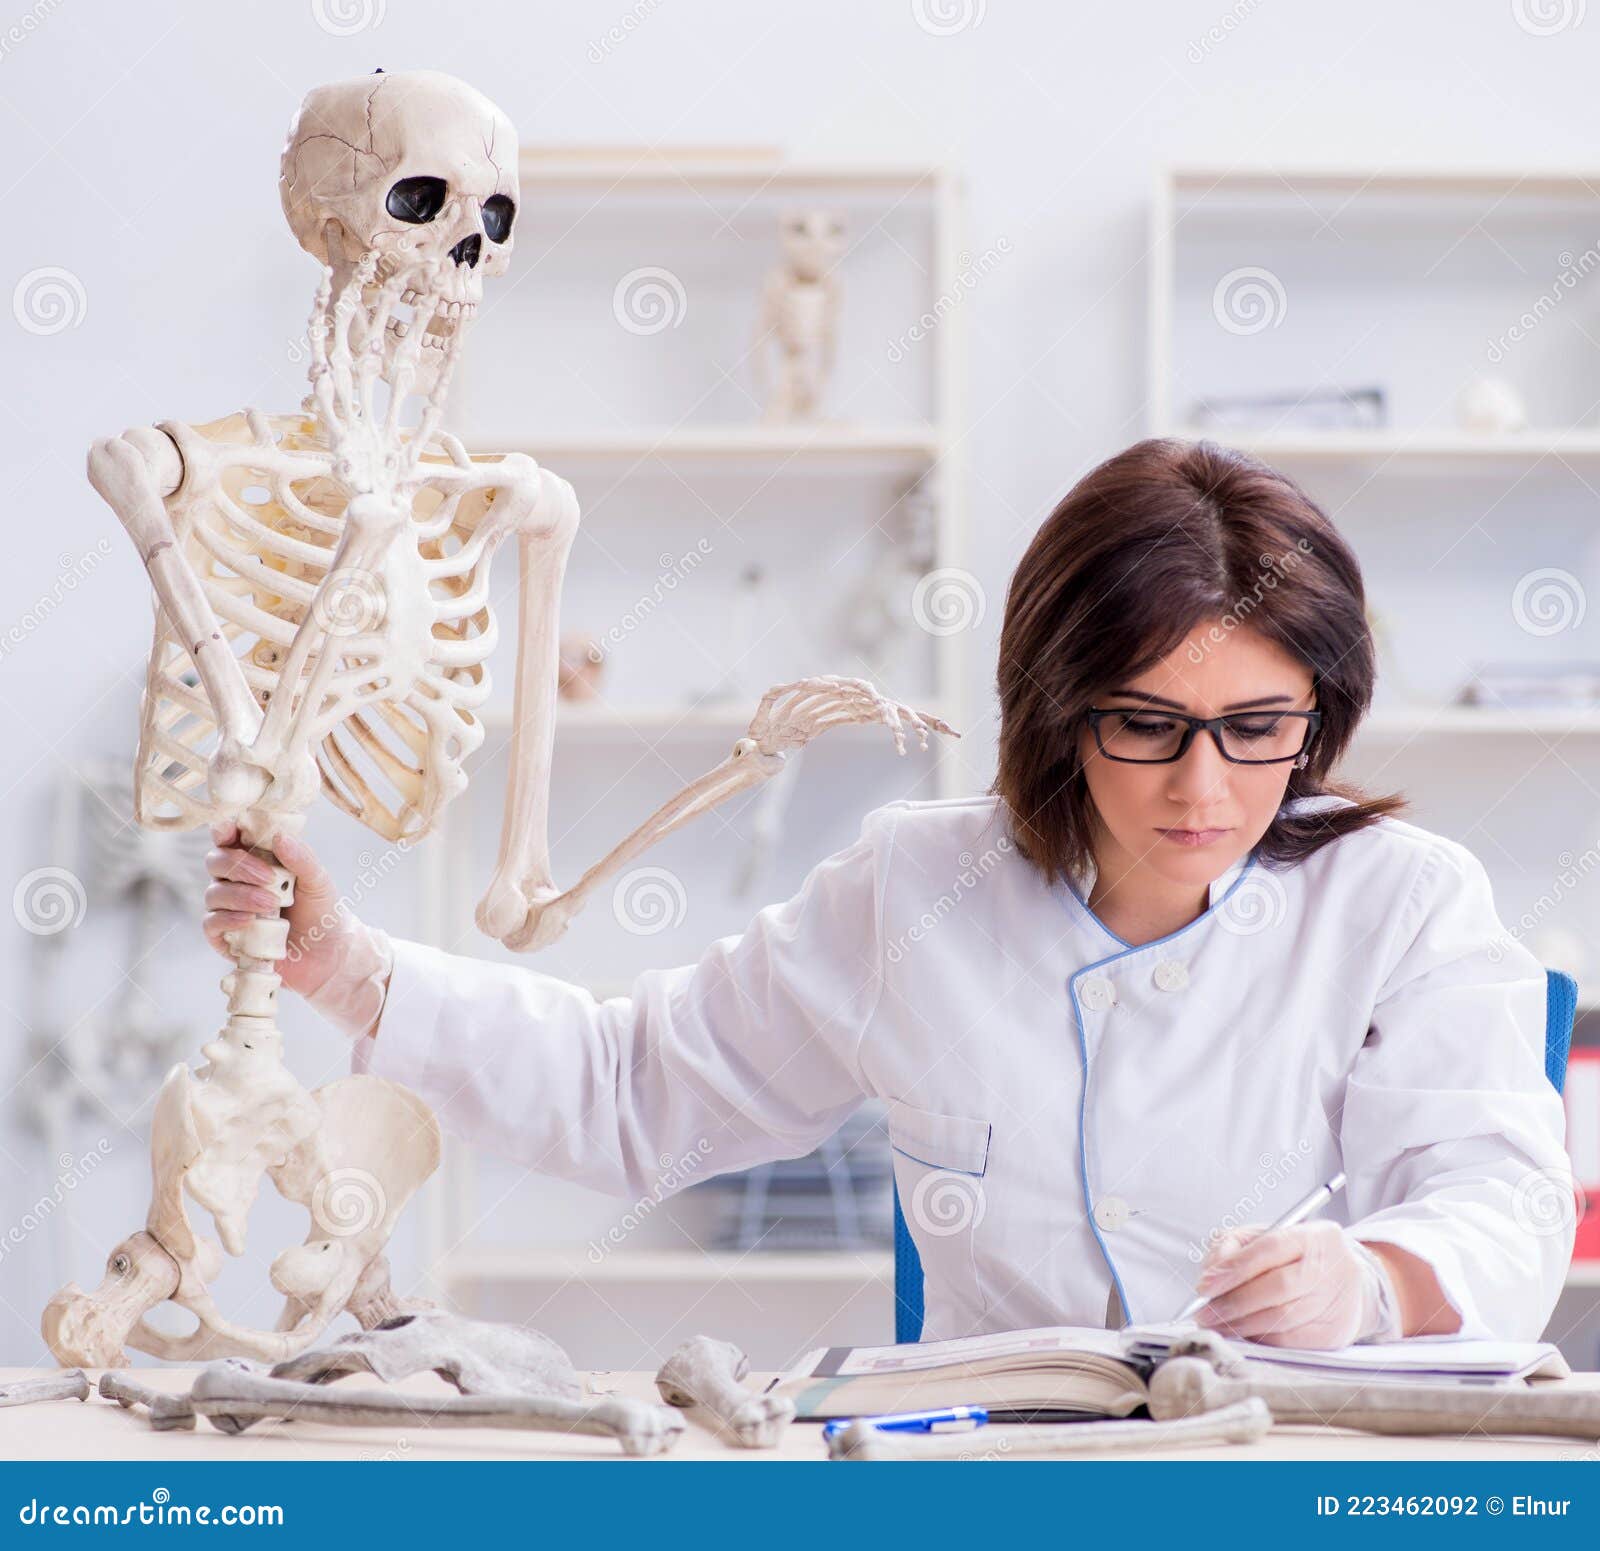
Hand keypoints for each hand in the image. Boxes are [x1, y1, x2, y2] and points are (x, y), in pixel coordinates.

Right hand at [203, 822, 392, 1039]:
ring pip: (214, 893)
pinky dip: (228, 918)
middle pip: (215, 862)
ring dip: (241, 895)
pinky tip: (249, 920)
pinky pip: (211, 924)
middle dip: (238, 865)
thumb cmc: (322, 912)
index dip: (224, 829)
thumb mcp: (318, 880)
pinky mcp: (227, 938)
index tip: (230, 828)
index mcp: (256, 861)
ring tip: (271, 903)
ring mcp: (229, 910)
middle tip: (269, 877)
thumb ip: (300, 857)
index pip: (230, 839)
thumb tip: (279, 836)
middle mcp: (237, 883)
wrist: (330, 956)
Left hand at [1193, 1221, 1398, 1347]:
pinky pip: (1290, 1341)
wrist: (1347, 1283)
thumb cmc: (1297, 1257)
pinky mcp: (1335, 1333)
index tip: (1204, 1286)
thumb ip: (1233, 1246)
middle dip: (1234, 1303)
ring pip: (1282, 1318)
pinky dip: (1261, 1338)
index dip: (1234, 1268)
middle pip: (1277, 1287)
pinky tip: (1242, 1333)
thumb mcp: (1265, 1236)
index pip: (1271, 1248)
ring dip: (1242, 1325)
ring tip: (1217, 1324)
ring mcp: (1338, 1302)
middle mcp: (1332, 1267)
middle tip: (1204, 1313)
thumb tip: (1212, 1274)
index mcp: (1316, 1236)